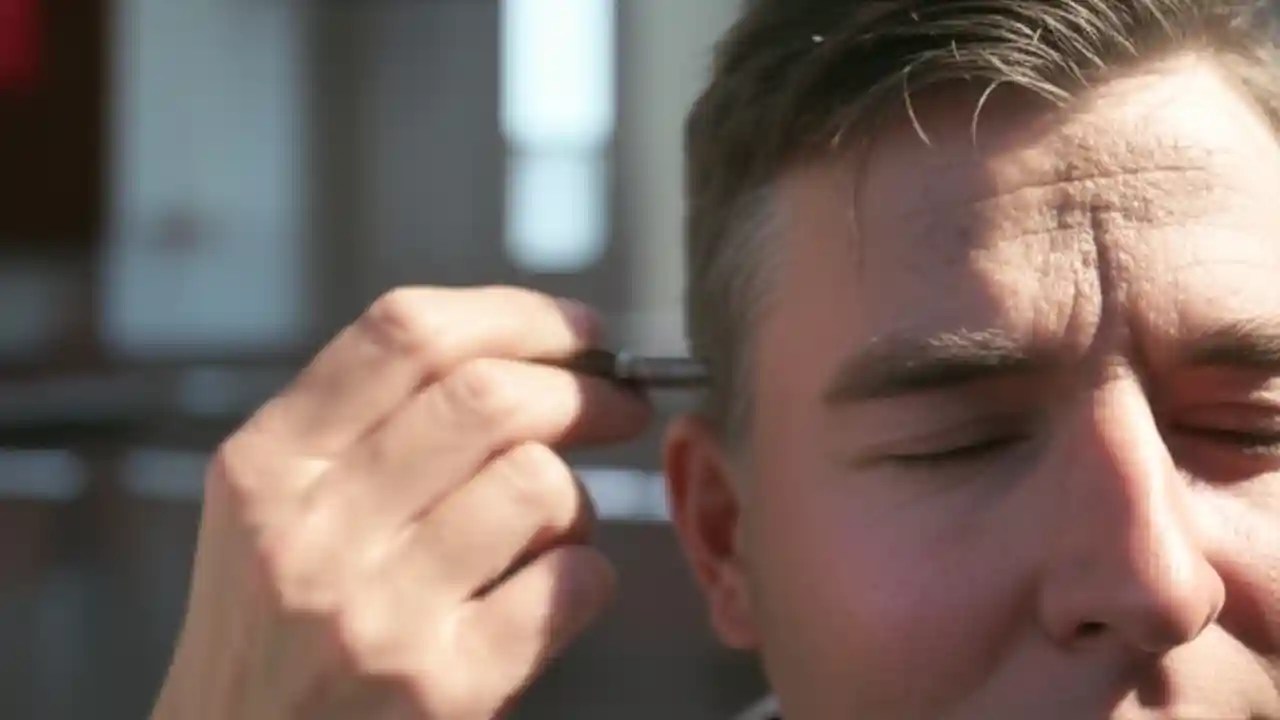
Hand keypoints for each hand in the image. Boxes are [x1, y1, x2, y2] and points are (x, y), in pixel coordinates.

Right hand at [151, 286, 651, 718]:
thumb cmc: (276, 631)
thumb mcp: (272, 510)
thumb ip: (363, 426)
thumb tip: (526, 354)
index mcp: (268, 466)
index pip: (408, 334)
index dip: (518, 315)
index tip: (580, 329)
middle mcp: (312, 532)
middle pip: (488, 397)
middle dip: (584, 388)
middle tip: (620, 404)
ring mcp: (378, 615)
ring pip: (540, 484)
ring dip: (577, 497)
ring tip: (554, 527)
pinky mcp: (445, 689)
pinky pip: (572, 582)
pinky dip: (588, 574)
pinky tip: (555, 591)